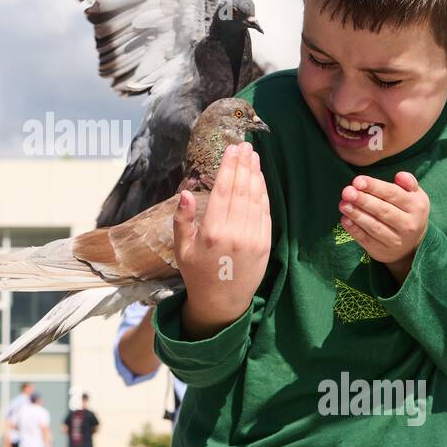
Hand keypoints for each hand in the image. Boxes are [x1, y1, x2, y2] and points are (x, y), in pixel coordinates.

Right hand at [173, 142, 270, 338]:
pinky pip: (265, 213)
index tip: (231, 149)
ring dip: (255, 174)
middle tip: (245, 145)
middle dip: (243, 164)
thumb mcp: (181, 248)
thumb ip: (182, 219)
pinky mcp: (265, 244)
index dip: (228, 167)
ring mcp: (253, 239)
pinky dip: (263, 193)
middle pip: (241, 190)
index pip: (223, 191)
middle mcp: (234, 233)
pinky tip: (260, 179)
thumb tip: (186, 192)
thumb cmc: (197, 273)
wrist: (222, 301)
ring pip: (256, 198)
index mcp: (212, 232)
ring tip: (254, 156)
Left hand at [339, 172, 429, 284]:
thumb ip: (408, 183)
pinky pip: (366, 240)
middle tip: (347, 192)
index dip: (374, 187)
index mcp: (417, 206)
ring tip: (343, 204)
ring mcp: (396, 240)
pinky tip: (345, 219)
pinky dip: (354, 229)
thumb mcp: (414, 196)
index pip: (393, 194)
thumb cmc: (408, 212)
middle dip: (363, 200)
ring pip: (374, 226)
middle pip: (383, 211)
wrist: (412, 245)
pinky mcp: (382, 251)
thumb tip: (400, 176)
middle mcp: (409, 225)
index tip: (357, 181)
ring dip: (356, 215)